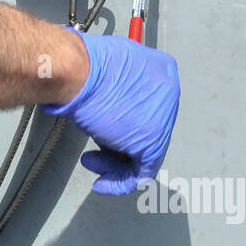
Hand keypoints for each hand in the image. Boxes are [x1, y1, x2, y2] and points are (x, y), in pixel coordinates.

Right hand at [41, 27, 179, 194]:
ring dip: (114, 164)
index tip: (110, 130)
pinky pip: (141, 172)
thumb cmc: (82, 63)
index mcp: (163, 68)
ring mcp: (163, 119)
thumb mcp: (110, 63)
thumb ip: (120, 81)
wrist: (76, 71)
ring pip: (144, 153)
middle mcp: (169, 93)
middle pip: (146, 130)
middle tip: (96, 150)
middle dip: (118, 144)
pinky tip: (102, 183)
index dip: (126, 122)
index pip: (149, 105)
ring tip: (91, 161)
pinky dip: (120, 182)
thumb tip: (110, 98)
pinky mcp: (152, 142)